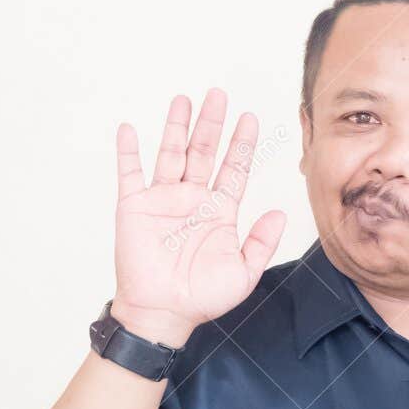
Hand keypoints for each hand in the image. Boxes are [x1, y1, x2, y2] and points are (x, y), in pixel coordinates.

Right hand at [112, 89, 286, 344]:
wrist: (163, 314)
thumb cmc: (202, 299)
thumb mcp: (243, 273)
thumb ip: (262, 242)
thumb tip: (279, 212)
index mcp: (219, 212)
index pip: (232, 169)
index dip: (241, 144)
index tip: (249, 117)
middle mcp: (191, 199)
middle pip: (203, 152)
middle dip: (212, 124)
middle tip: (219, 94)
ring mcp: (162, 200)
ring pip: (170, 154)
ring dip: (176, 127)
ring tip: (183, 100)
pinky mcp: (134, 208)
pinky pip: (130, 174)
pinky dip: (128, 151)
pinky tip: (130, 129)